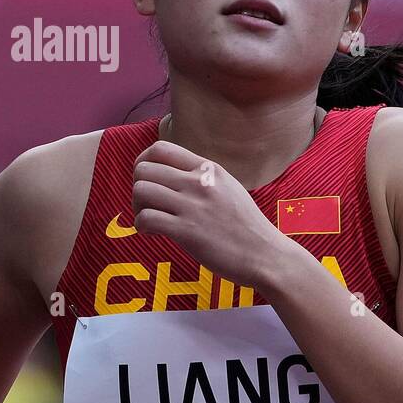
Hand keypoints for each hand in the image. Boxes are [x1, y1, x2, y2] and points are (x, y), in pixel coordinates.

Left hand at [132, 141, 287, 288]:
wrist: (265, 254)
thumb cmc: (247, 226)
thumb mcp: (229, 188)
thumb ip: (203, 178)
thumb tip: (174, 176)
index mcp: (208, 169)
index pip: (160, 148)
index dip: (144, 163)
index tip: (149, 181)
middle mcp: (198, 182)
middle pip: (144, 169)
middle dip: (139, 188)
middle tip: (149, 206)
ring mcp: (192, 206)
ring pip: (140, 190)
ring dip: (137, 207)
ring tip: (151, 220)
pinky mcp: (186, 231)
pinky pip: (145, 218)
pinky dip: (141, 226)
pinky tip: (153, 233)